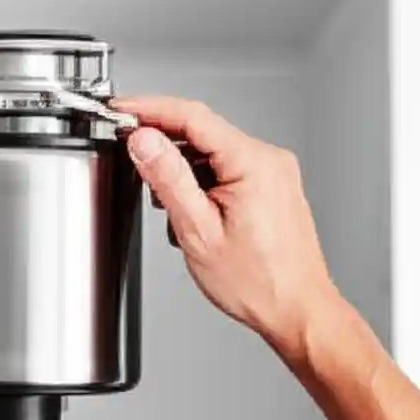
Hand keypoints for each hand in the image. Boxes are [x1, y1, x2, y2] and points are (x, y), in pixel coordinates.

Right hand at [111, 96, 346, 369]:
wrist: (298, 310)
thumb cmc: (259, 283)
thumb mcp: (199, 231)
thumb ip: (168, 179)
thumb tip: (144, 141)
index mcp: (253, 163)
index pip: (191, 115)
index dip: (149, 108)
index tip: (121, 110)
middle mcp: (268, 159)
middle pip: (201, 131)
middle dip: (162, 146)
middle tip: (133, 165)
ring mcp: (273, 172)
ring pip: (211, 152)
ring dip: (182, 171)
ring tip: (172, 210)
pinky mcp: (271, 185)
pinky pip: (226, 168)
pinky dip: (201, 182)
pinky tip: (193, 212)